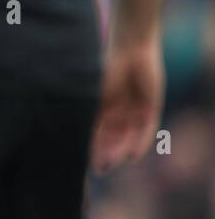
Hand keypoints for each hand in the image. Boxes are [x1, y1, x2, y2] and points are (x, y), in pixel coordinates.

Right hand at [92, 39, 163, 174]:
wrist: (131, 50)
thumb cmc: (106, 68)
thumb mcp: (93, 94)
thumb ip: (86, 114)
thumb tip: (68, 133)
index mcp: (101, 107)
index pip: (94, 132)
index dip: (89, 147)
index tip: (81, 162)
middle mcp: (117, 111)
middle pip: (111, 138)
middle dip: (105, 154)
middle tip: (99, 168)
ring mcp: (134, 111)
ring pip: (127, 136)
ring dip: (120, 151)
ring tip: (113, 163)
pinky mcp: (150, 109)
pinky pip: (145, 130)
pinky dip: (140, 144)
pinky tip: (133, 156)